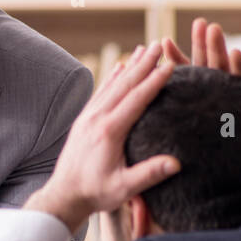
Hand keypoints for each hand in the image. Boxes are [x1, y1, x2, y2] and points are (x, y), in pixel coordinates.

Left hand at [24, 41, 180, 232]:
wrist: (64, 195)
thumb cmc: (96, 193)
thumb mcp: (124, 188)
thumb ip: (149, 174)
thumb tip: (177, 163)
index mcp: (109, 131)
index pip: (136, 99)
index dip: (154, 80)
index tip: (169, 65)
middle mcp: (97, 118)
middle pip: (124, 84)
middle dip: (143, 63)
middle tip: (159, 45)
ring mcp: (88, 117)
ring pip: (112, 85)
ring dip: (129, 66)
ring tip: (144, 49)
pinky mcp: (83, 120)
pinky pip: (101, 93)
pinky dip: (112, 78)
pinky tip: (119, 68)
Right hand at [162, 20, 240, 162]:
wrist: (224, 148)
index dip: (240, 67)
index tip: (237, 54)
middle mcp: (225, 88)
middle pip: (222, 65)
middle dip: (218, 47)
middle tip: (213, 29)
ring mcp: (207, 84)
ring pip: (204, 61)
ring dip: (200, 42)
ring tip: (199, 23)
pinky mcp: (191, 86)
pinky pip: (183, 70)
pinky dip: (175, 57)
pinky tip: (165, 43)